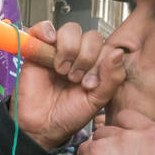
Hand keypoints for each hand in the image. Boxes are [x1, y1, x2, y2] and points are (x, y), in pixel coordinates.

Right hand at [15, 21, 126, 150]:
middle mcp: (78, 56)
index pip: (106, 48)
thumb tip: (117, 53)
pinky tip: (50, 45)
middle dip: (86, 58)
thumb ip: (112, 79)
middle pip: (91, 36)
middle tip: (74, 78)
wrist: (41, 127)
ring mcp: (57, 52)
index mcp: (95, 66)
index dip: (100, 63)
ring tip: (61, 70)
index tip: (89, 84)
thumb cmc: (67, 116)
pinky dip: (46, 31)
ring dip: (69, 50)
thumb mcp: (97, 101)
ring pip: (71, 30)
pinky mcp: (37, 50)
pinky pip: (42, 27)